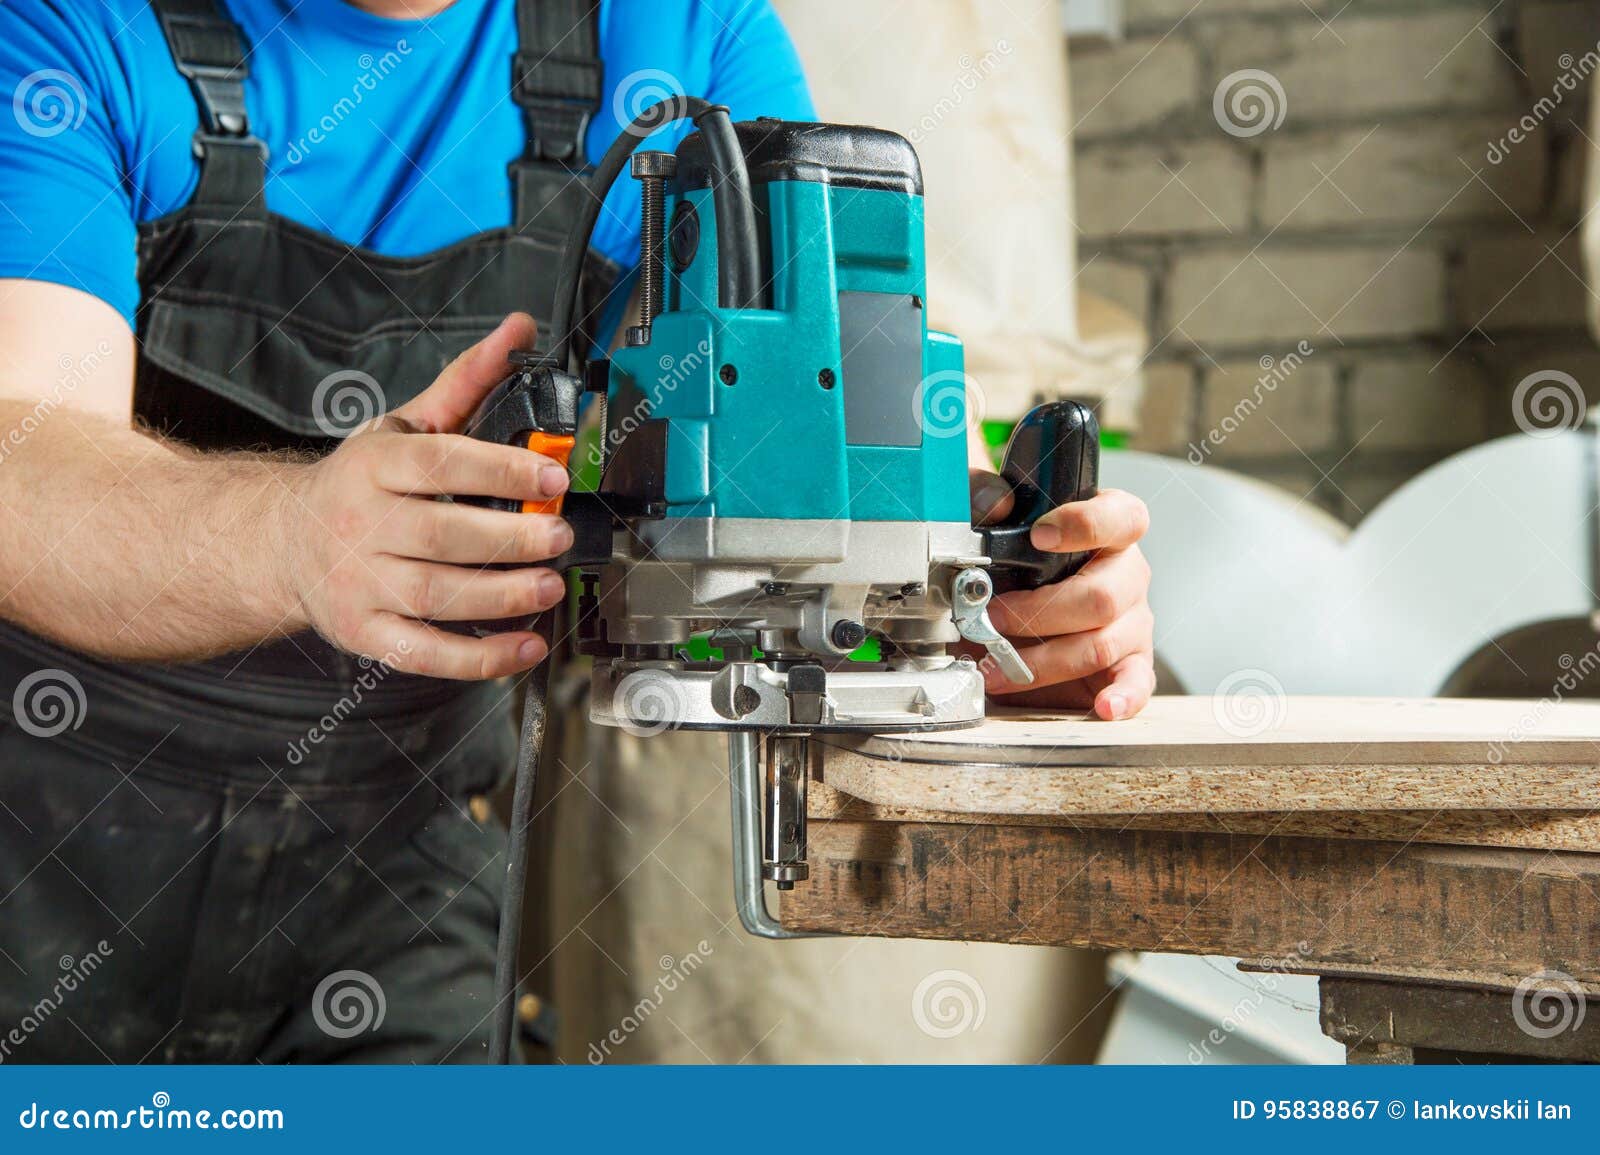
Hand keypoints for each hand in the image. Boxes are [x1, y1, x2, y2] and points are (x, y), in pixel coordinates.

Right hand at [278, 314, 569, 679]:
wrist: (282, 541)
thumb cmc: (359, 482)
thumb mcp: (404, 423)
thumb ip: (466, 381)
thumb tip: (519, 330)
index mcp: (374, 464)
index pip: (441, 464)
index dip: (501, 472)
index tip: (552, 478)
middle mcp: (361, 523)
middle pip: (442, 536)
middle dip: (511, 540)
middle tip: (559, 537)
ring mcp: (358, 583)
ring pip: (435, 597)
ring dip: (502, 597)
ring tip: (550, 586)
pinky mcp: (362, 633)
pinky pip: (423, 653)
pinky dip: (478, 658)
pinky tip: (524, 648)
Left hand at [970, 470, 1154, 718]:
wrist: (1018, 611)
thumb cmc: (1020, 565)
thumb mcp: (997, 525)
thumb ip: (987, 499)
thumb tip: (995, 504)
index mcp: (1110, 530)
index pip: (1120, 518)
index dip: (1084, 525)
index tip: (1039, 535)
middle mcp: (1128, 575)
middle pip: (1102, 596)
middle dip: (1038, 612)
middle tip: (991, 618)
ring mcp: (1133, 621)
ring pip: (1102, 643)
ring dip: (1043, 660)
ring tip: (998, 667)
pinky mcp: (1130, 663)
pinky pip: (1137, 682)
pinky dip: (1122, 697)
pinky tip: (1104, 707)